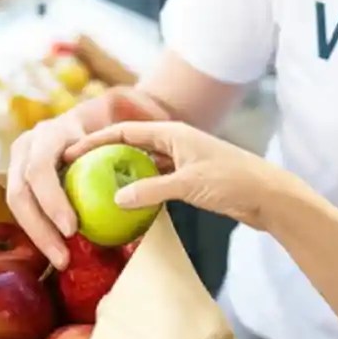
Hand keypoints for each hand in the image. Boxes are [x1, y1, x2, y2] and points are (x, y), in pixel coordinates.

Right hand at [6, 86, 170, 267]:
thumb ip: (117, 160)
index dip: (52, 201)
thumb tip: (130, 198)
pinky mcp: (17, 180)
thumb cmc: (102, 135)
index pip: (40, 170)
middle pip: (19, 194)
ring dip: (38, 236)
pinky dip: (40, 232)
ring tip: (61, 260)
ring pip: (16, 206)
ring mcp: (16, 164)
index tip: (71, 229)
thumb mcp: (110, 139)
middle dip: (39, 229)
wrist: (80, 124)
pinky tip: (59, 251)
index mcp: (47, 135)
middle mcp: (25, 148)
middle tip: (63, 257)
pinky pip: (23, 211)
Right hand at [64, 121, 311, 231]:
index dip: (94, 141)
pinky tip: (123, 206)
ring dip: (119, 176)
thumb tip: (116, 200)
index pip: (123, 132)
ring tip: (91, 191)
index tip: (68, 154)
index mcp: (172, 133)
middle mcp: (174, 142)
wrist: (270, 196)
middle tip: (74, 175)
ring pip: (141, 166)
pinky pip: (154, 182)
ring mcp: (181, 162)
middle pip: (128, 146)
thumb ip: (152, 190)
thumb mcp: (189, 185)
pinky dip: (138, 191)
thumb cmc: (234, 182)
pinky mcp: (188, 180)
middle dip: (101, 158)